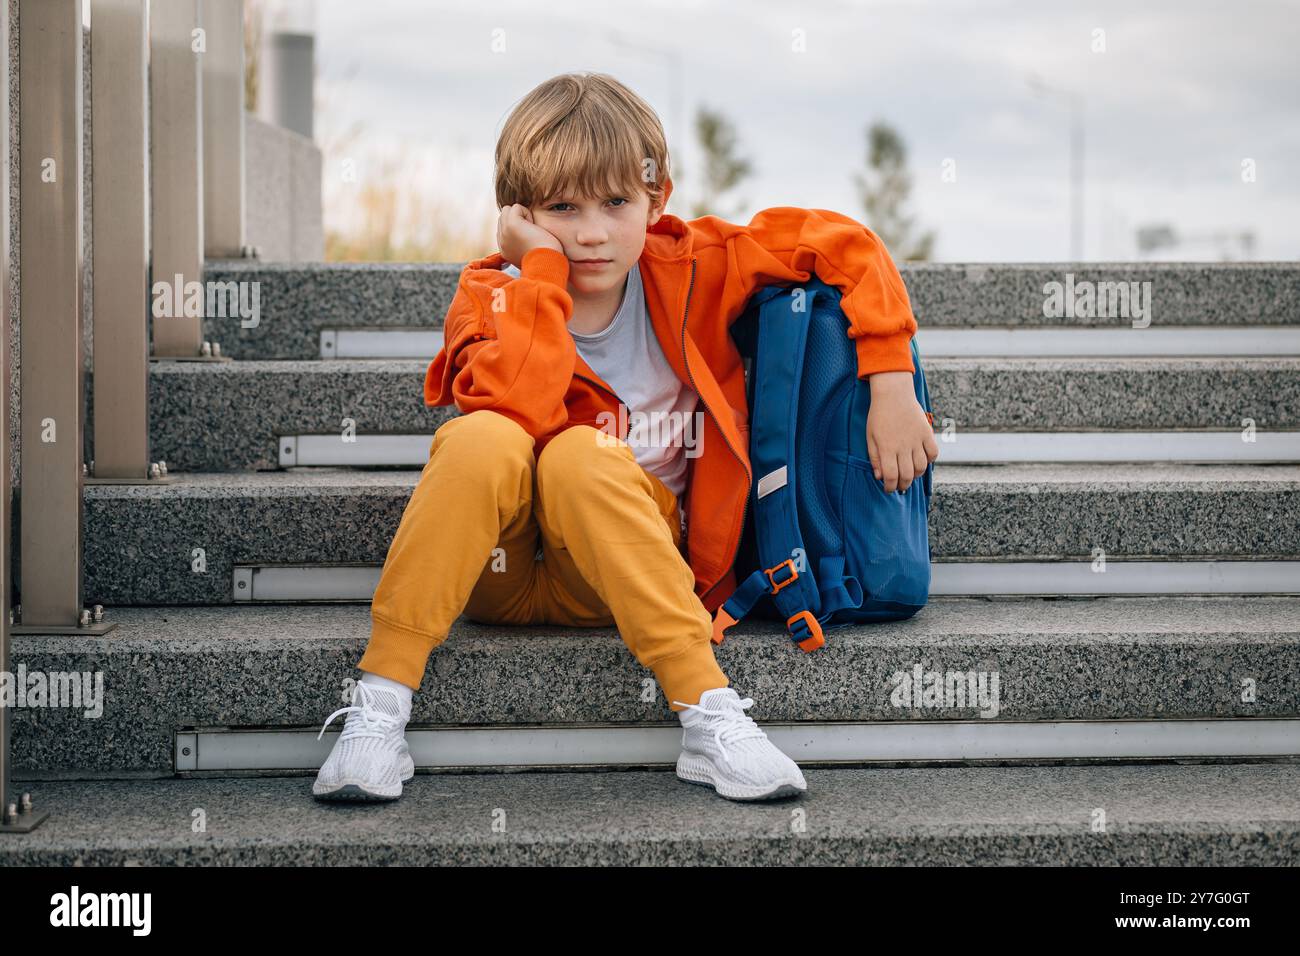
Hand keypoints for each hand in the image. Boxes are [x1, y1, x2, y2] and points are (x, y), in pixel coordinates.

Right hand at [497, 203, 563, 267]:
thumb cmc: (547, 261)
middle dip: (519, 219)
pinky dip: (527, 213)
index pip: (504, 229)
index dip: (518, 227)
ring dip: (522, 216)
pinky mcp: (511, 224)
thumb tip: (528, 229)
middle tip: (532, 234)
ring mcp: (504, 233)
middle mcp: (501, 242)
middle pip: (504, 217)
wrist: (547, 266)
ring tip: (532, 230)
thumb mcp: (532, 254)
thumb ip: (524, 243)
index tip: (530, 239)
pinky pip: (515, 207)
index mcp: (505, 251)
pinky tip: (533, 226)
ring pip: (508, 210)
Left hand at [866, 371, 938, 492]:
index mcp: (887, 448)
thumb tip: (879, 477)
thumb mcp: (870, 437)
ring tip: (911, 474)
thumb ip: (874, 458)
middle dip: (903, 485)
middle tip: (900, 485)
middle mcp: (903, 446)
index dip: (890, 486)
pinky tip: (923, 460)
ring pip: (922, 467)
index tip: (889, 488)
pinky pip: (934, 453)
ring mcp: (917, 439)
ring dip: (916, 475)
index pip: (890, 476)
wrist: (893, 394)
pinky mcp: (927, 432)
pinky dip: (930, 460)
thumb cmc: (879, 416)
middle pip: (907, 475)